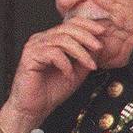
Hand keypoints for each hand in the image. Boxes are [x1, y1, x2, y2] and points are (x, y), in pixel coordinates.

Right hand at [0, 16, 108, 132]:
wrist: (34, 109)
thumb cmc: (51, 91)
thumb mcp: (76, 71)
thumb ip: (85, 57)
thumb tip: (99, 44)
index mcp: (51, 39)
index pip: (70, 23)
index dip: (87, 25)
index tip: (102, 32)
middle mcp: (41, 39)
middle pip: (67, 28)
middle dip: (87, 37)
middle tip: (99, 48)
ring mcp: (34, 46)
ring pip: (62, 40)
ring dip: (80, 53)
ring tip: (89, 65)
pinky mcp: (30, 56)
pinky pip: (53, 53)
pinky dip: (66, 64)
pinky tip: (69, 75)